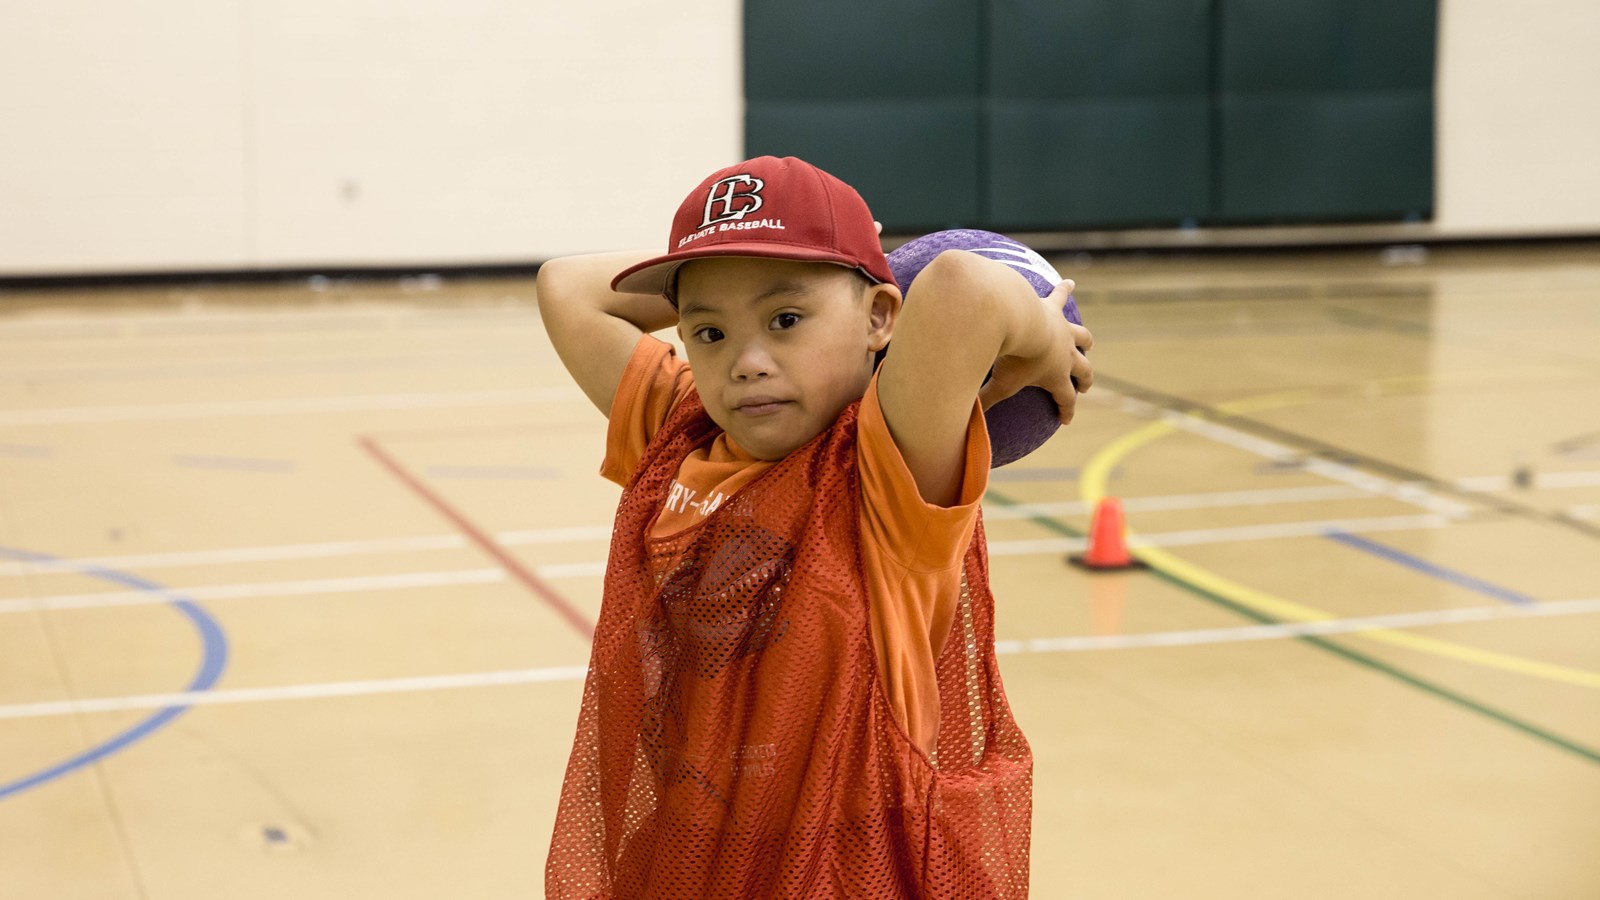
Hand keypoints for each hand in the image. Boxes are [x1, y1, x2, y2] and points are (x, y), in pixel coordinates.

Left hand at [979, 279, 1092, 424]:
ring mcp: (1061, 330)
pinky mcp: (1051, 308)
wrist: (1015, 320)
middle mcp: (1065, 353)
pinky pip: (1060, 295)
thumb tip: (966, 425)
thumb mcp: (998, 384)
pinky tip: (1069, 282)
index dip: (1067, 411)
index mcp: (1056, 375)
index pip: (1066, 399)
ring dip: (1085, 341)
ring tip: (1087, 343)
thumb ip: (985, 404)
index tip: (1065, 421)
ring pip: (1082, 336)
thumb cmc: (1010, 356)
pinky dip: (1064, 289)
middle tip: (1085, 386)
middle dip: (1085, 378)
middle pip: (1083, 370)